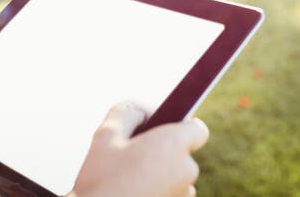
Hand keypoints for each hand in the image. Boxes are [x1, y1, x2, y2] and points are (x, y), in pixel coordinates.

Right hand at [69, 103, 209, 196]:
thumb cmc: (102, 179)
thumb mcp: (106, 135)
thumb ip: (127, 113)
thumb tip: (141, 112)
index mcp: (173, 145)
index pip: (197, 129)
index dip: (181, 127)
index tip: (164, 130)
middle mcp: (187, 170)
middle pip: (183, 154)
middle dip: (164, 152)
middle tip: (135, 154)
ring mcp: (184, 194)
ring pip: (178, 177)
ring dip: (162, 174)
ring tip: (132, 178)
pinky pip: (173, 194)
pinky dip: (161, 191)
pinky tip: (137, 191)